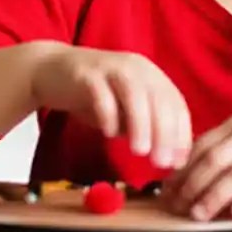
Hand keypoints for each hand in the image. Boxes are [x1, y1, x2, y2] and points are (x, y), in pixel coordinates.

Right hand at [30, 45, 190, 167]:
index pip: (176, 105)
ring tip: (141, 152)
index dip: (181, 133)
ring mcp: (112, 68)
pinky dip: (108, 114)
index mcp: (153, 77)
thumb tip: (168, 157)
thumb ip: (144, 127)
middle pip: (159, 100)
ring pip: (134, 95)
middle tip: (162, 163)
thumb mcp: (124, 112)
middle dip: (164, 134)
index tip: (178, 161)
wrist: (50, 69)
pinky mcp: (87, 74)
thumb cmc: (94, 95)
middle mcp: (137, 68)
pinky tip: (109, 133)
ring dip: (141, 124)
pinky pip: (101, 94)